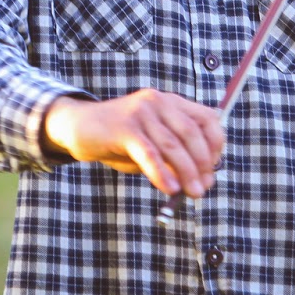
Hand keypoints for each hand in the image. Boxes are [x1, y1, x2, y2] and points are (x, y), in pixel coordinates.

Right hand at [42, 90, 224, 197]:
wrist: (79, 127)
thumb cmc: (119, 140)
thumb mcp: (152, 146)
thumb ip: (174, 158)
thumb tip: (201, 182)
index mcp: (171, 102)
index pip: (207, 119)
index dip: (215, 145)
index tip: (213, 169)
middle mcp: (159, 101)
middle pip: (191, 133)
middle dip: (202, 164)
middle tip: (203, 188)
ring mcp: (141, 112)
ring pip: (172, 145)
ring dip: (187, 172)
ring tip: (192, 193)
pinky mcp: (124, 127)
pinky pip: (149, 153)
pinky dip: (161, 173)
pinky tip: (169, 188)